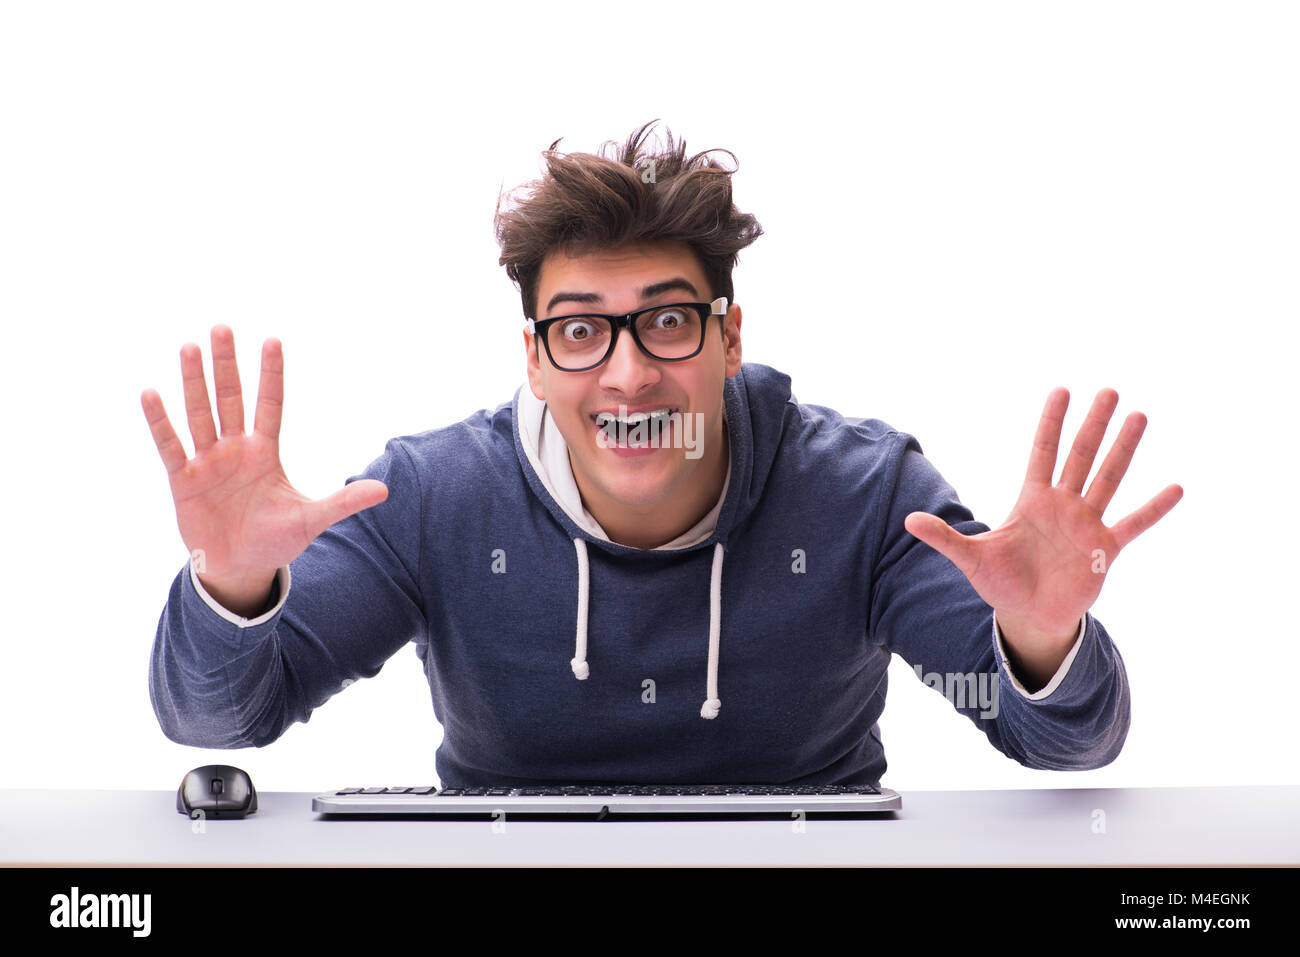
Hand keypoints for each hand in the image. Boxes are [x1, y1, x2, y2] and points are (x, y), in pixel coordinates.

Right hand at [141, 325, 387, 611]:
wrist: (241, 569)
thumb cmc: (275, 541)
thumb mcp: (311, 519)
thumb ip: (343, 502)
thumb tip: (385, 490)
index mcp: (265, 453)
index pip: (270, 404)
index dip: (271, 374)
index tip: (273, 339)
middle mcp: (235, 450)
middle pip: (230, 398)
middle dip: (227, 365)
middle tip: (222, 327)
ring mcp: (207, 462)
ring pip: (199, 414)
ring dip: (194, 382)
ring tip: (189, 347)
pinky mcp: (183, 480)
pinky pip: (170, 446)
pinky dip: (160, 422)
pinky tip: (150, 393)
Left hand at [903, 388, 1181, 674]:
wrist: (1027, 616)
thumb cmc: (1000, 583)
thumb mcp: (970, 558)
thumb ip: (944, 537)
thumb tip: (907, 521)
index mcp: (1031, 501)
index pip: (1043, 452)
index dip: (1050, 423)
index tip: (1061, 390)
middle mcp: (1062, 505)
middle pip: (1080, 456)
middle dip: (1093, 424)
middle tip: (1109, 390)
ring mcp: (1086, 525)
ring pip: (1108, 479)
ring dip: (1124, 449)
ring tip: (1140, 416)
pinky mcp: (1104, 550)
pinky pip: (1133, 524)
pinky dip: (1153, 508)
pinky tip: (1176, 487)